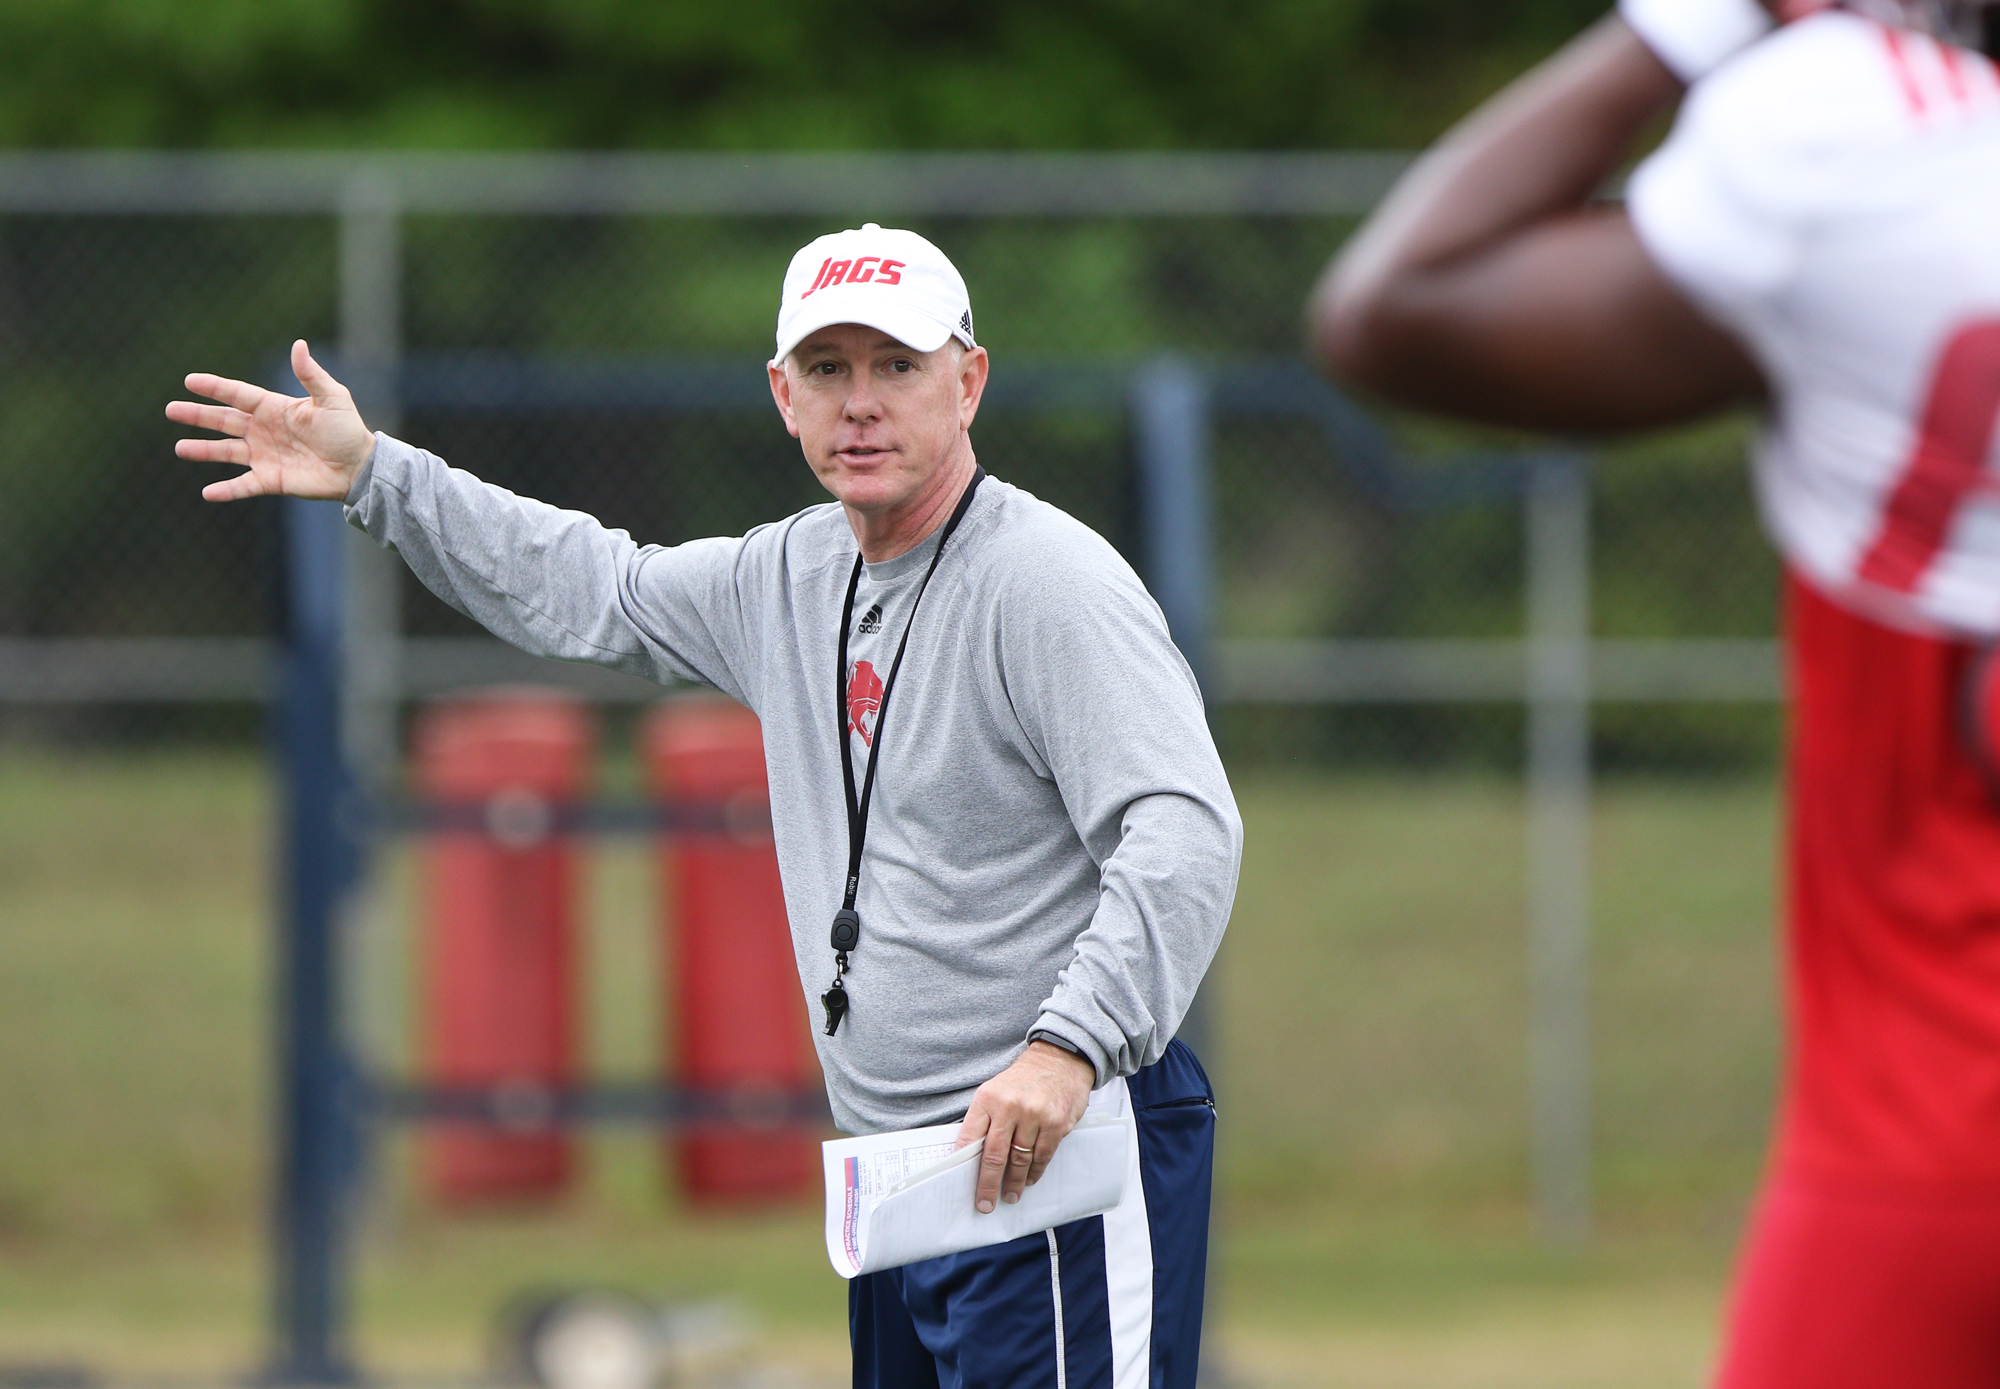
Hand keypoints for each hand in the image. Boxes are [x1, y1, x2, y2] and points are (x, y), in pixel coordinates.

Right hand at [168, 339, 375, 502]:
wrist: (359, 467)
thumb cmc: (347, 430)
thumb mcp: (332, 398)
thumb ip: (311, 374)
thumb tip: (299, 344)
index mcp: (274, 408)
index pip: (238, 394)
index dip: (215, 388)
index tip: (189, 380)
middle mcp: (264, 431)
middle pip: (224, 421)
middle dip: (198, 416)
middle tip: (171, 410)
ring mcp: (265, 455)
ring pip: (226, 452)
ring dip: (203, 451)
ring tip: (180, 448)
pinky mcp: (271, 480)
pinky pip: (244, 485)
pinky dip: (226, 490)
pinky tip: (207, 493)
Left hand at [955, 1040, 1093, 1214]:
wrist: (1060, 1060)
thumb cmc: (1023, 1080)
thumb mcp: (995, 1091)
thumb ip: (984, 1120)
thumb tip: (972, 1156)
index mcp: (988, 1099)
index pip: (970, 1138)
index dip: (965, 1166)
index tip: (965, 1187)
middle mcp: (1010, 1107)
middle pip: (994, 1156)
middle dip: (988, 1185)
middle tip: (985, 1203)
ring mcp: (1035, 1115)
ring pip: (1020, 1160)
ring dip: (1014, 1182)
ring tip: (1010, 1194)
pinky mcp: (1056, 1123)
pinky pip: (1042, 1156)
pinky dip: (1035, 1171)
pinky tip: (1029, 1178)